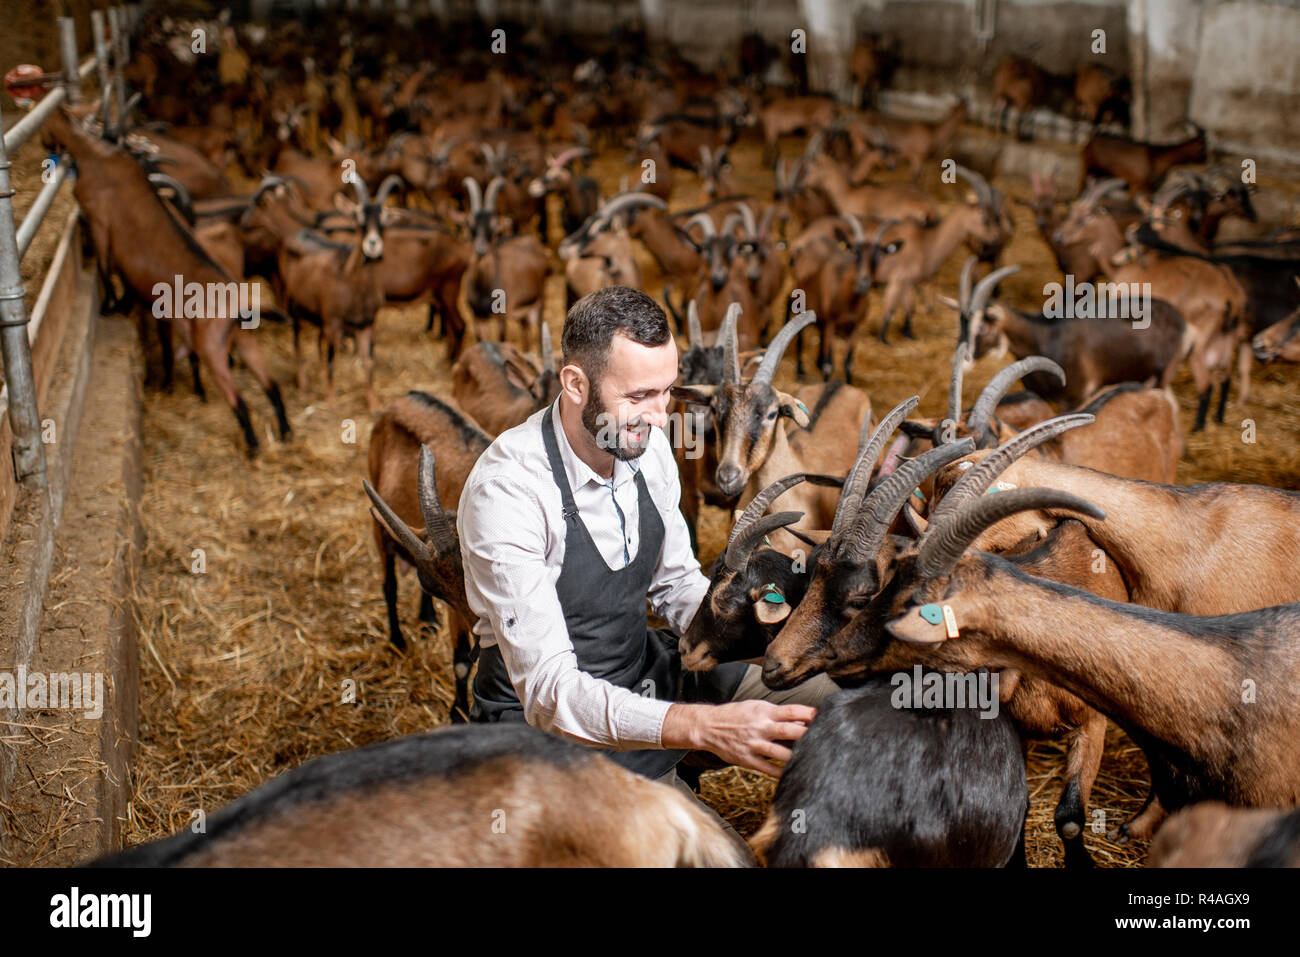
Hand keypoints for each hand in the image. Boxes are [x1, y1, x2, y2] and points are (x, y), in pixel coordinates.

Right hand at [663, 700, 815, 777]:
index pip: (792, 711)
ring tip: (813, 759)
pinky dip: (782, 773)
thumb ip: (778, 715)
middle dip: (808, 735)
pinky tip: (794, 774)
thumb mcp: (756, 707)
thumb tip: (801, 721)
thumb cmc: (736, 715)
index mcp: (764, 711)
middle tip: (826, 739)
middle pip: (790, 731)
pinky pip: (769, 769)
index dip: (810, 714)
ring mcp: (754, 744)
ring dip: (797, 756)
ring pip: (781, 753)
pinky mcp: (748, 759)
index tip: (826, 718)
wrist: (708, 726)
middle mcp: (761, 727)